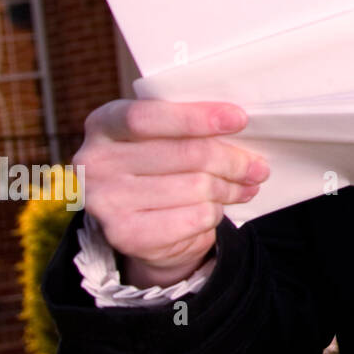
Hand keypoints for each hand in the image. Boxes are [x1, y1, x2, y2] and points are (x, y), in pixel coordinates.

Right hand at [73, 99, 269, 287]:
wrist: (136, 218)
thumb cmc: (157, 162)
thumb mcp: (162, 134)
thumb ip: (188, 124)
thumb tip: (239, 126)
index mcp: (103, 124)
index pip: (148, 117)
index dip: (197, 118)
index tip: (239, 119)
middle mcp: (94, 162)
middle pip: (185, 154)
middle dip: (232, 160)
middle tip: (258, 167)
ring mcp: (105, 201)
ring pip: (196, 187)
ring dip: (229, 188)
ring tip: (243, 186)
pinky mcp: (125, 236)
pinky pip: (193, 218)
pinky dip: (214, 213)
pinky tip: (216, 208)